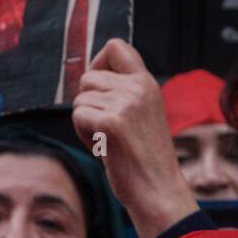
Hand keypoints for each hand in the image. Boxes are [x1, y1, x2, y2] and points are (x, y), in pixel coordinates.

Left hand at [71, 38, 199, 237]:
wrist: (159, 192)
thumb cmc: (146, 162)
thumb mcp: (141, 116)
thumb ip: (122, 95)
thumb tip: (87, 80)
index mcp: (148, 83)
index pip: (116, 46)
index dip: (97, 62)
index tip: (98, 88)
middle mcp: (138, 87)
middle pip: (88, 77)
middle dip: (88, 104)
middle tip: (105, 129)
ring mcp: (126, 103)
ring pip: (80, 99)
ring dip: (86, 123)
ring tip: (108, 142)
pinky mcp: (112, 122)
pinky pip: (78, 117)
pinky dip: (84, 136)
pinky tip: (105, 150)